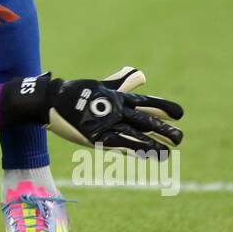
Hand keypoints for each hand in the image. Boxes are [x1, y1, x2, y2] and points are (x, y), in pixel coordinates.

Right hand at [4, 66, 183, 153]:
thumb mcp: (102, 85)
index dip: (165, 108)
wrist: (52, 101)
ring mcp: (107, 124)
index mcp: (119, 98)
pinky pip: (119, 145)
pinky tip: (146, 156)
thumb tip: (142, 76)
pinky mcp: (97, 137)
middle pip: (146, 121)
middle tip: (179, 137)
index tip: (180, 114)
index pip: (147, 102)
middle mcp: (117, 111)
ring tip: (168, 152)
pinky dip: (134, 151)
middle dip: (165, 129)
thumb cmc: (77, 93)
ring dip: (154, 145)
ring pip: (136, 136)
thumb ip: (123, 82)